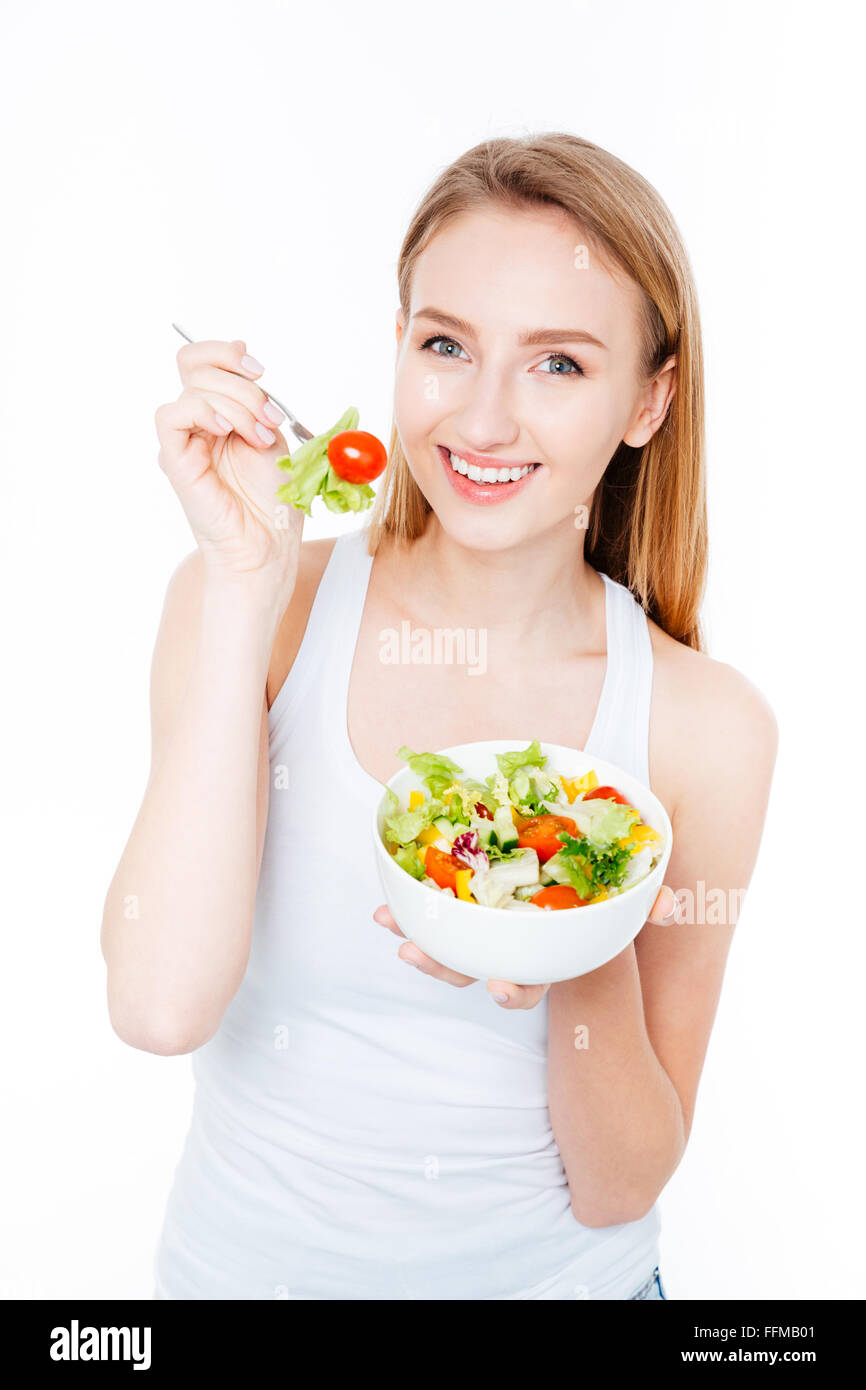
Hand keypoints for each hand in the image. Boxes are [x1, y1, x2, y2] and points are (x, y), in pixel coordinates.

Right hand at [154, 338, 302, 609]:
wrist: (268, 543)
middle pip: (195, 368)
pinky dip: (203, 412)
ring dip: (236, 406)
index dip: (226, 354)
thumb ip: (255, 398)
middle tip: (269, 418)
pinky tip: (228, 433)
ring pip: (193, 390)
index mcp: (216, 415)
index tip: (259, 370)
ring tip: (259, 438)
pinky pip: (171, 415)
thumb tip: (243, 355)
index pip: (200, 362)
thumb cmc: (273, 500)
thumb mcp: (272, 434)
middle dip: (242, 385)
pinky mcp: (175, 460)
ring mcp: (182, 442)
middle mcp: (195, 425)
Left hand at [372, 885, 677, 1009]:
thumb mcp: (623, 899)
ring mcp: (480, 932)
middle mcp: (507, 952)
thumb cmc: (598, 892)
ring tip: (388, 927)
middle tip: (412, 953)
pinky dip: (405, 910)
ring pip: (443, 948)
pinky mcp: (456, 904)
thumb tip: (672, 906)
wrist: (577, 868)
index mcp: (543, 954)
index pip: (528, 985)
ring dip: (414, 940)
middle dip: (442, 968)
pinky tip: (384, 908)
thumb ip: (646, 902)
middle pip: (471, 972)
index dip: (511, 992)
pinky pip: (428, 911)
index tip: (497, 989)